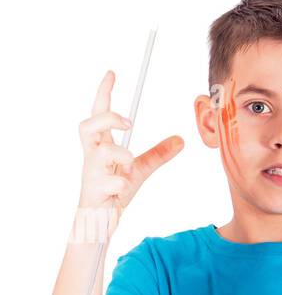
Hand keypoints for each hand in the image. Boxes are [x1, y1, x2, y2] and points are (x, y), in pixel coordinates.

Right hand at [78, 70, 183, 210]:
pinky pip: (109, 183)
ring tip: (130, 164)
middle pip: (88, 125)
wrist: (99, 221)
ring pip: (101, 153)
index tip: (112, 73)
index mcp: (101, 146)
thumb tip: (180, 140)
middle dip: (107, 119)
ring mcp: (91, 173)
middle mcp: (92, 156)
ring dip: (120, 155)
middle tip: (129, 122)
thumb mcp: (139, 171)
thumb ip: (157, 155)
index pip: (98, 113)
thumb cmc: (113, 192)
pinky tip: (122, 189)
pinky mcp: (94, 191)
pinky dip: (119, 184)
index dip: (104, 93)